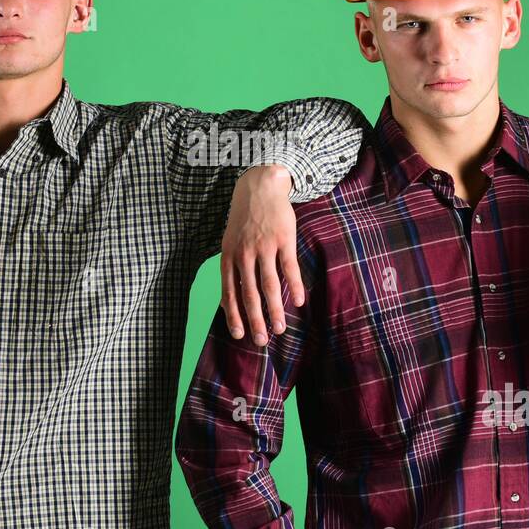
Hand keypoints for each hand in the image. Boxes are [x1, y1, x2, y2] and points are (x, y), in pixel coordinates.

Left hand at [220, 165, 304, 346]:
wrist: (259, 187)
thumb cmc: (244, 220)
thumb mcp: (230, 242)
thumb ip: (233, 269)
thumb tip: (232, 300)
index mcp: (229, 256)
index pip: (229, 292)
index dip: (234, 315)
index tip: (239, 335)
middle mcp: (244, 253)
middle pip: (249, 293)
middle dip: (255, 320)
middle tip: (261, 341)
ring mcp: (264, 246)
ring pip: (269, 285)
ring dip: (275, 310)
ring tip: (281, 329)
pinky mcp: (283, 239)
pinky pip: (289, 267)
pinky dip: (294, 286)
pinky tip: (299, 302)